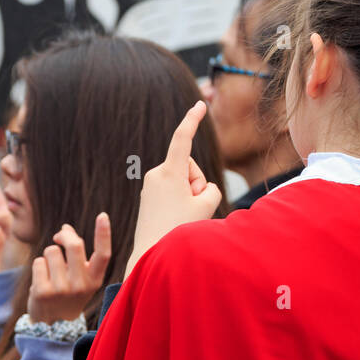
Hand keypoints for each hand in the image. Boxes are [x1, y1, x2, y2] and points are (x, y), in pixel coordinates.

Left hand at [27, 213, 111, 323]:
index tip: (103, 215)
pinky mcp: (43, 292)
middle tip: (59, 236)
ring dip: (49, 255)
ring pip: (52, 251)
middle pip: (75, 245)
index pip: (103, 255)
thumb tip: (64, 230)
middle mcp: (81, 285)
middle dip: (64, 234)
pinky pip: (39, 262)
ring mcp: (62, 290)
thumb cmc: (68, 294)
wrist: (52, 325)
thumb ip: (78, 256)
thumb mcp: (81, 279)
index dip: (104, 234)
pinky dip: (39, 266)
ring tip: (51, 271)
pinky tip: (42, 280)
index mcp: (94, 280)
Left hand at [125, 100, 221, 278]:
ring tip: (181, 217)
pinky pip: (173, 191)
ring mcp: (150, 186)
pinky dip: (179, 202)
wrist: (150, 255)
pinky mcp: (148, 197)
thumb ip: (210, 189)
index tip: (200, 103)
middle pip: (189, 168)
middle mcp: (156, 174)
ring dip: (189, 196)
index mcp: (168, 172)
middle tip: (192, 209)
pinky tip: (174, 219)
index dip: (193, 120)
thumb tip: (199, 189)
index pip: (183, 138)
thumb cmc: (178, 231)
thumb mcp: (206, 206)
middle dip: (196, 184)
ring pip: (182, 182)